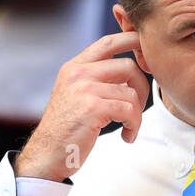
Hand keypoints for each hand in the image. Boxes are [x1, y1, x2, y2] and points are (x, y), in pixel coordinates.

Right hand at [14, 31, 149, 182]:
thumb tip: (129, 71)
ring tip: (129, 127)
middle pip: (128, 66)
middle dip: (142, 88)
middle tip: (138, 108)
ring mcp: (84, 89)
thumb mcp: (76, 94)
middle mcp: (78, 73)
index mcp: (75, 67)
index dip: (133, 40)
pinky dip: (134, 125)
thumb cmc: (66, 129)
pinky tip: (127, 135)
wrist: (47, 154)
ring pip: (131, 92)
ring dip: (137, 114)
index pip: (109, 41)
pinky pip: (129, 110)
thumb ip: (96, 79)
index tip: (147, 54)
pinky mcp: (92, 107)